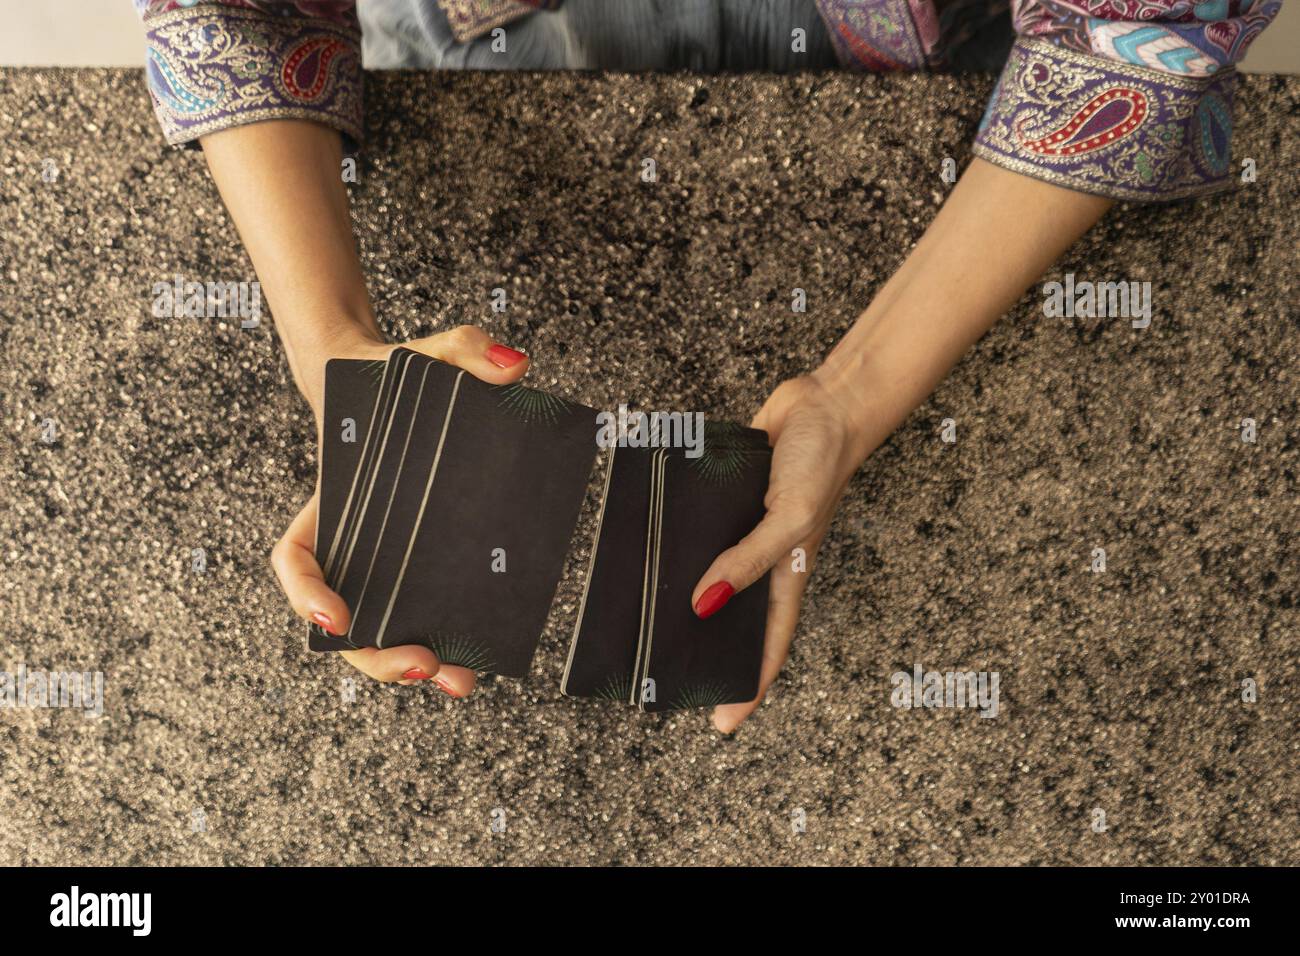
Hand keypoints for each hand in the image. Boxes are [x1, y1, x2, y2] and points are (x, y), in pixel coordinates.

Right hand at [271, 325, 530, 694]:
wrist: (409, 389)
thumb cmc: (401, 373)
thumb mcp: (429, 352)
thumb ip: (464, 349)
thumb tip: (515, 365)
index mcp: (330, 503)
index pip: (296, 558)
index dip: (306, 594)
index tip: (335, 619)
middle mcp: (351, 543)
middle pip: (341, 620)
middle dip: (376, 654)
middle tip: (425, 665)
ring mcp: (384, 562)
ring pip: (380, 632)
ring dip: (410, 665)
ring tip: (459, 680)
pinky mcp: (422, 569)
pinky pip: (422, 616)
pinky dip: (441, 642)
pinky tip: (477, 660)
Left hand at [690, 371, 869, 731]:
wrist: (824, 403)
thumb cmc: (821, 463)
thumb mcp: (790, 518)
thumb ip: (749, 560)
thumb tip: (704, 603)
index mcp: (788, 574)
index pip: (768, 645)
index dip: (750, 686)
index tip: (723, 723)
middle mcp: (766, 558)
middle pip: (739, 618)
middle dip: (714, 651)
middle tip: (675, 680)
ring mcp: (748, 529)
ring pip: (716, 575)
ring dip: (692, 597)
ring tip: (651, 624)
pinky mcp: (731, 498)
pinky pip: (703, 530)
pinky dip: (682, 542)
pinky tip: (654, 548)